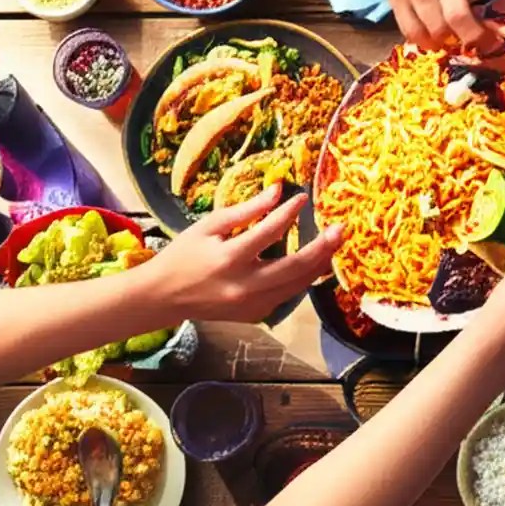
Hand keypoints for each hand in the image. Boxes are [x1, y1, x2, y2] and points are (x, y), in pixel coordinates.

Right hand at [143, 185, 342, 321]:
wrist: (163, 297)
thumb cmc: (184, 255)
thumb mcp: (209, 226)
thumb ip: (246, 210)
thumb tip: (278, 191)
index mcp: (229, 259)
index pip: (269, 232)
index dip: (289, 213)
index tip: (303, 198)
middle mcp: (244, 286)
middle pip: (295, 266)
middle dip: (322, 248)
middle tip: (341, 230)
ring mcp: (252, 305)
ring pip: (297, 285)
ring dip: (318, 265)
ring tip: (333, 245)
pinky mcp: (256, 315)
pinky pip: (287, 296)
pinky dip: (301, 280)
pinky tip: (312, 264)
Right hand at [389, 0, 498, 51]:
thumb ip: (477, 3)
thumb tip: (486, 37)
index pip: (457, 15)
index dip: (475, 36)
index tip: (490, 45)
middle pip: (439, 28)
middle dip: (459, 40)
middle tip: (471, 37)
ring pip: (422, 35)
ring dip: (441, 42)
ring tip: (452, 34)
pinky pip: (408, 32)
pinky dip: (424, 39)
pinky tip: (435, 33)